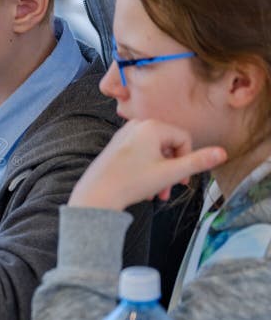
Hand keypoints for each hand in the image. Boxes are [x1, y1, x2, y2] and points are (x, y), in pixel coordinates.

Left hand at [68, 119, 226, 210]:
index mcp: (151, 126)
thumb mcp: (170, 173)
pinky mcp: (116, 146)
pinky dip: (145, 170)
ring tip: (155, 194)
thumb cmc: (131, 182)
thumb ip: (197, 162)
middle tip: (169, 190)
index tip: (181, 180)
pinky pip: (139, 154)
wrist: (97, 194)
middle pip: (168, 145)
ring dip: (159, 173)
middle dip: (172, 170)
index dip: (187, 160)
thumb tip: (222, 153)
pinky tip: (142, 188)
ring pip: (154, 153)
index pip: (184, 139)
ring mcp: (124, 135)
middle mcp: (136, 125)